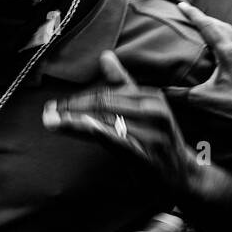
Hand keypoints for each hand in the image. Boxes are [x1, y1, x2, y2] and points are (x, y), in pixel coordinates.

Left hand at [43, 50, 200, 194]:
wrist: (183, 176)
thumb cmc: (158, 140)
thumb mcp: (144, 109)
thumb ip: (123, 84)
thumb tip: (105, 56)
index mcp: (151, 97)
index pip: (107, 93)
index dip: (78, 98)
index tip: (55, 104)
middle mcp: (153, 112)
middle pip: (104, 104)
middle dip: (72, 108)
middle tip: (47, 112)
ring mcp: (152, 134)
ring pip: (107, 122)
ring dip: (75, 121)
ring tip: (52, 121)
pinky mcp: (148, 156)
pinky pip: (120, 141)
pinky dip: (100, 132)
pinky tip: (82, 126)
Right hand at [166, 2, 231, 130]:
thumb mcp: (200, 101)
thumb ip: (178, 93)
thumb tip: (158, 90)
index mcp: (228, 53)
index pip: (208, 26)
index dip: (193, 14)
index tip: (181, 5)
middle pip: (222, 26)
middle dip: (206, 19)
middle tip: (192, 16)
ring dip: (219, 30)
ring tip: (208, 31)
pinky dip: (230, 42)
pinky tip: (226, 52)